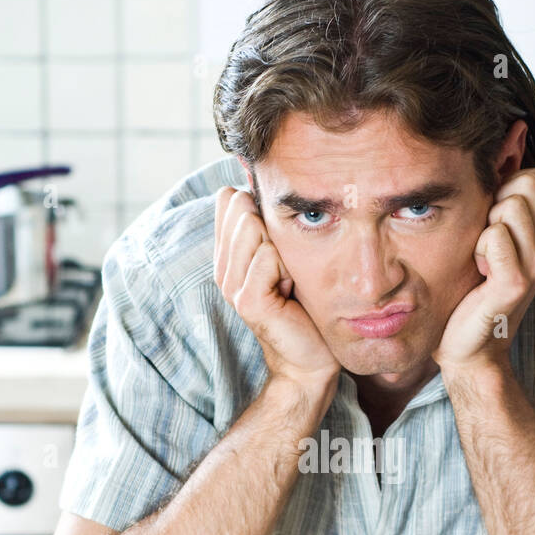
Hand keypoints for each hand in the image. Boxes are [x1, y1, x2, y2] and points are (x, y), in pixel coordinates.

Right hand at [213, 187, 339, 392]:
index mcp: (228, 253)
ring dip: (283, 251)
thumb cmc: (304, 305)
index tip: (278, 245)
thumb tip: (261, 178)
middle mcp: (223, 267)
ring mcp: (231, 285)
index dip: (260, 210)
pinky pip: (267, 257)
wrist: (310, 357)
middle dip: (274, 230)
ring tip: (289, 280)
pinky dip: (287, 270)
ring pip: (253, 229)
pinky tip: (290, 292)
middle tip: (287, 267)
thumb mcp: (286, 254)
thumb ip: (269, 222)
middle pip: (242, 209)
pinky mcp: (248, 301)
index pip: (228, 199)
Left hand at [433, 166, 534, 376]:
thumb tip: (509, 137)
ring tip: (483, 258)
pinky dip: (478, 249)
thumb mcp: (491, 236)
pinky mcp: (516, 282)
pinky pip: (495, 235)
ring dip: (485, 226)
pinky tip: (480, 273)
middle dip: (497, 201)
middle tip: (486, 239)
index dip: (511, 184)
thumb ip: (501, 194)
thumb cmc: (473, 290)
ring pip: (511, 204)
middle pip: (528, 182)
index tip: (495, 219)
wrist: (469, 347)